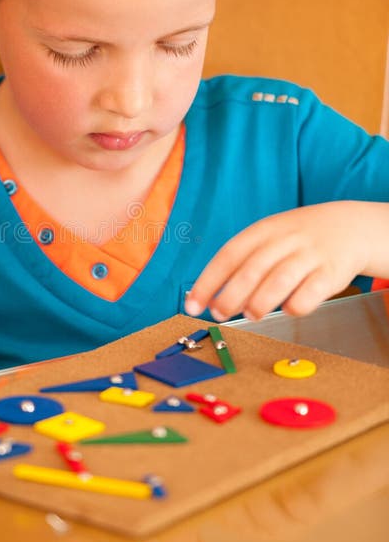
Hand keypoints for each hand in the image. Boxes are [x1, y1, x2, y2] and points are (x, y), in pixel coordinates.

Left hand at [185, 201, 376, 321]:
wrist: (349, 226)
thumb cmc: (297, 240)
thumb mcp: (268, 239)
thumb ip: (242, 264)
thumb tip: (212, 298)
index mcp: (263, 231)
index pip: (228, 256)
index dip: (208, 282)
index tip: (192, 305)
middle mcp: (285, 241)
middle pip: (251, 270)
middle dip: (230, 296)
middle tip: (218, 314)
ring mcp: (309, 256)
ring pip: (279, 281)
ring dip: (260, 302)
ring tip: (251, 314)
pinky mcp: (331, 273)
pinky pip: (310, 293)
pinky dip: (295, 305)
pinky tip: (288, 310)